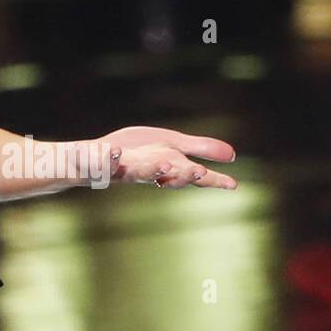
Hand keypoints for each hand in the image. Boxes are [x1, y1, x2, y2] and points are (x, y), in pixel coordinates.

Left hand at [96, 125, 237, 189]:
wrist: (97, 157)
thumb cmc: (137, 152)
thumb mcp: (170, 147)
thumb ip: (198, 149)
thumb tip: (233, 154)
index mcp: (168, 167)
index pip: (193, 176)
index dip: (211, 180)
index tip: (232, 184)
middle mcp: (150, 172)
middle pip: (169, 177)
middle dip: (183, 174)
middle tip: (199, 171)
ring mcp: (126, 170)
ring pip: (141, 173)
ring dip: (153, 170)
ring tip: (164, 164)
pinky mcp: (104, 165)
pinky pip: (105, 163)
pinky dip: (109, 158)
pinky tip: (114, 150)